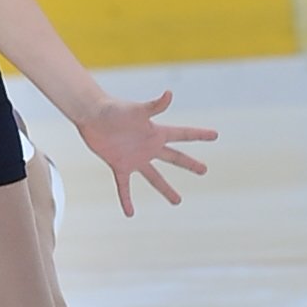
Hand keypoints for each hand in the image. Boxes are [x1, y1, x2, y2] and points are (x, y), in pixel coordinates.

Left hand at [77, 90, 216, 217]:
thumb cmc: (114, 109)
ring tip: (178, 201)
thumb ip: (154, 106)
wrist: (91, 115)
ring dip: (166, 189)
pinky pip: (124, 186)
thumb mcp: (137, 109)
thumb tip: (170, 93)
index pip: (183, 134)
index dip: (199, 135)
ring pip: (154, 176)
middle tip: (204, 170)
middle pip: (174, 157)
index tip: (215, 135)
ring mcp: (135, 157)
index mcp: (156, 132)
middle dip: (190, 164)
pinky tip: (130, 213)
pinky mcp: (119, 165)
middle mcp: (149, 146)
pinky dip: (126, 199)